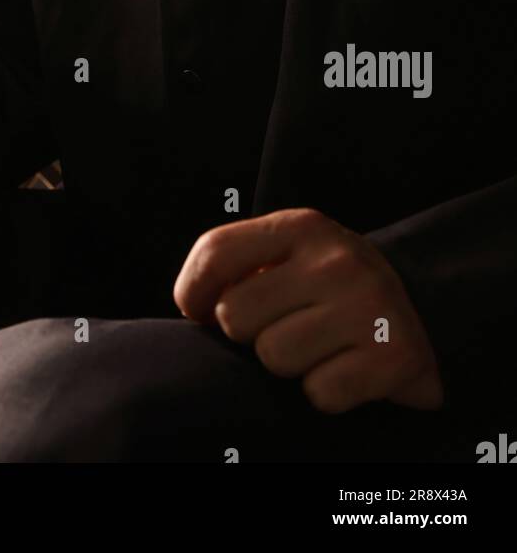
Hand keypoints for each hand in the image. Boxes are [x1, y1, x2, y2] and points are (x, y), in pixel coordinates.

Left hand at [173, 207, 443, 414]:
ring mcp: (366, 307)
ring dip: (290, 364)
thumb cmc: (332, 284)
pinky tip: (346, 368)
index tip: (198, 311)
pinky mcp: (391, 356)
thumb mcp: (291, 252)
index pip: (215, 252)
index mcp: (302, 226)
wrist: (427, 307)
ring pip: (274, 358)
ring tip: (320, 346)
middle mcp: (335, 260)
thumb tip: (193, 305)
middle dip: (249, 332)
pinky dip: (326, 391)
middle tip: (282, 326)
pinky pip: (319, 394)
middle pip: (235, 316)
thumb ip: (241, 263)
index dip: (192, 291)